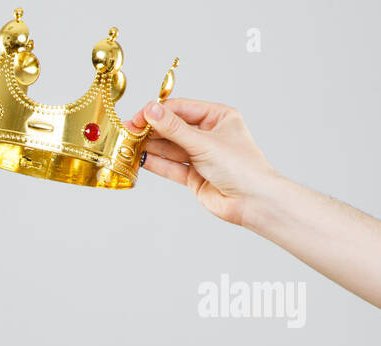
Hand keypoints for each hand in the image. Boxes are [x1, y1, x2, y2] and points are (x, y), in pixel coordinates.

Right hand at [124, 98, 283, 227]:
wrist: (252, 202)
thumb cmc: (241, 167)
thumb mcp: (204, 143)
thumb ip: (174, 128)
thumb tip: (151, 111)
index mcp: (218, 117)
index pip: (181, 109)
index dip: (158, 112)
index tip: (138, 117)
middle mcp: (209, 135)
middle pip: (172, 129)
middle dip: (151, 131)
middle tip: (128, 132)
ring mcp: (200, 156)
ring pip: (169, 148)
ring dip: (150, 147)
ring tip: (129, 146)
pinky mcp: (193, 176)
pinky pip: (170, 166)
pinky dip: (155, 163)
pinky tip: (140, 159)